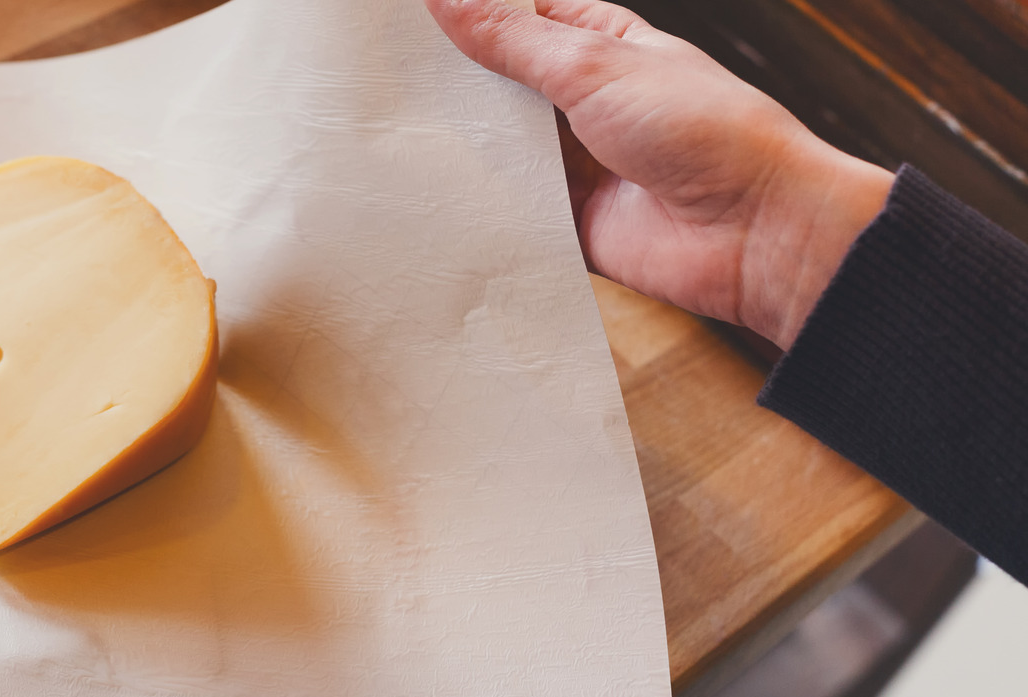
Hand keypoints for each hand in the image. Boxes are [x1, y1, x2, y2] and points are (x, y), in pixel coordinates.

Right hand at [426, 0, 894, 348]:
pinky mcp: (570, 225)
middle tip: (384, 83)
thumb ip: (514, 40)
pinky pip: (512, 215)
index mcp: (600, 47)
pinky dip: (482, 212)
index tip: (406, 21)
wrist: (754, 233)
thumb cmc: (707, 133)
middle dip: (454, 89)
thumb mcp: (595, 68)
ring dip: (463, 151)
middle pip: (500, 89)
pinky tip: (436, 204)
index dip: (467, 17)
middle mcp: (585, 104)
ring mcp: (576, 166)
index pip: (518, 19)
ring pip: (500, 153)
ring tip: (396, 139)